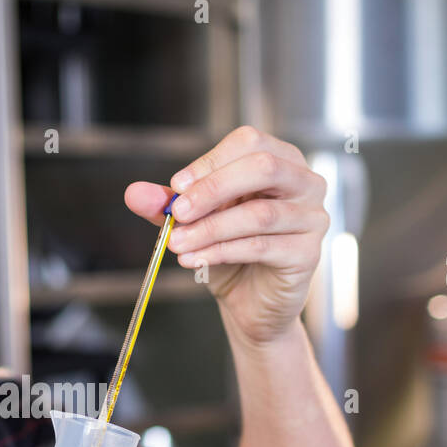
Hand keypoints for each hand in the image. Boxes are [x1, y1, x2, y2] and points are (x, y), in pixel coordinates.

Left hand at [123, 125, 328, 349]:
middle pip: (263, 167)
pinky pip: (261, 246)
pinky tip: (195, 260)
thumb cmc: (230, 254)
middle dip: (213, 188)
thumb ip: (169, 205)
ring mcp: (312, 218)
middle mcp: (304, 183)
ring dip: (211, 228)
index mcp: (281, 160)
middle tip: (178, 213)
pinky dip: (222, 252)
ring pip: (259, 214)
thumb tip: (134, 193)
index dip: (210, 163)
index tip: (175, 188)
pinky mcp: (308, 254)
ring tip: (177, 244)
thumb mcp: (195, 222)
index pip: (249, 143)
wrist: (250, 304)